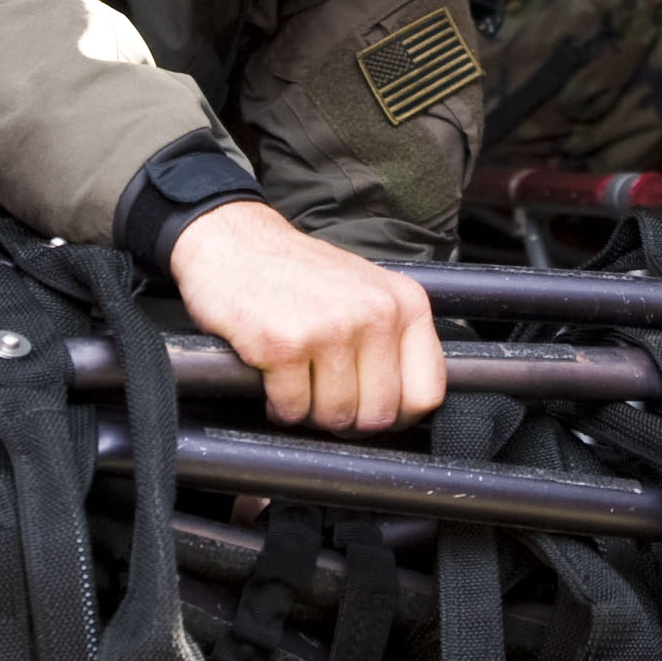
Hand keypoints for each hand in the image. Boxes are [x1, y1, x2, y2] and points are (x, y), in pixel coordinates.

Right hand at [166, 201, 444, 432]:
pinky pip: (292, 409)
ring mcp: (330, 329)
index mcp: (405, 303)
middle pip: (378, 414)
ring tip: (299, 384)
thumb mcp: (368, 291)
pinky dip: (279, 406)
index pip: (427, 393)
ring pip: (335, 416)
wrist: (234, 242)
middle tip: (325, 397)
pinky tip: (274, 379)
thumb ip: (394, 340)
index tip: (372, 408)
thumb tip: (404, 408)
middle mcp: (375, 313)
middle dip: (348, 418)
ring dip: (311, 412)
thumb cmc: (299, 273)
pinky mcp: (284, 344)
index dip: (397, 414)